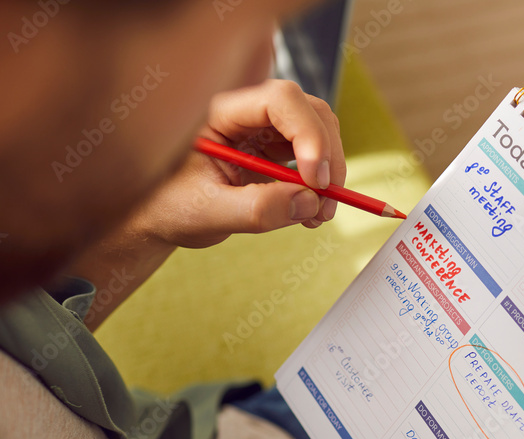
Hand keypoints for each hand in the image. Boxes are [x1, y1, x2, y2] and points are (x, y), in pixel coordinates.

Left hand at [73, 79, 345, 327]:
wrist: (159, 218)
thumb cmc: (167, 208)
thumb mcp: (207, 212)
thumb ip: (256, 209)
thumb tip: (309, 202)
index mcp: (220, 112)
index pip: (281, 100)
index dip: (308, 135)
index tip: (314, 180)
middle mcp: (246, 113)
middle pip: (308, 111)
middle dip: (326, 155)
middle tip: (326, 201)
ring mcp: (263, 130)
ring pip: (318, 131)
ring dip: (329, 171)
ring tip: (319, 213)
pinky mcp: (274, 151)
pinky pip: (313, 156)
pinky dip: (322, 183)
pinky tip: (312, 211)